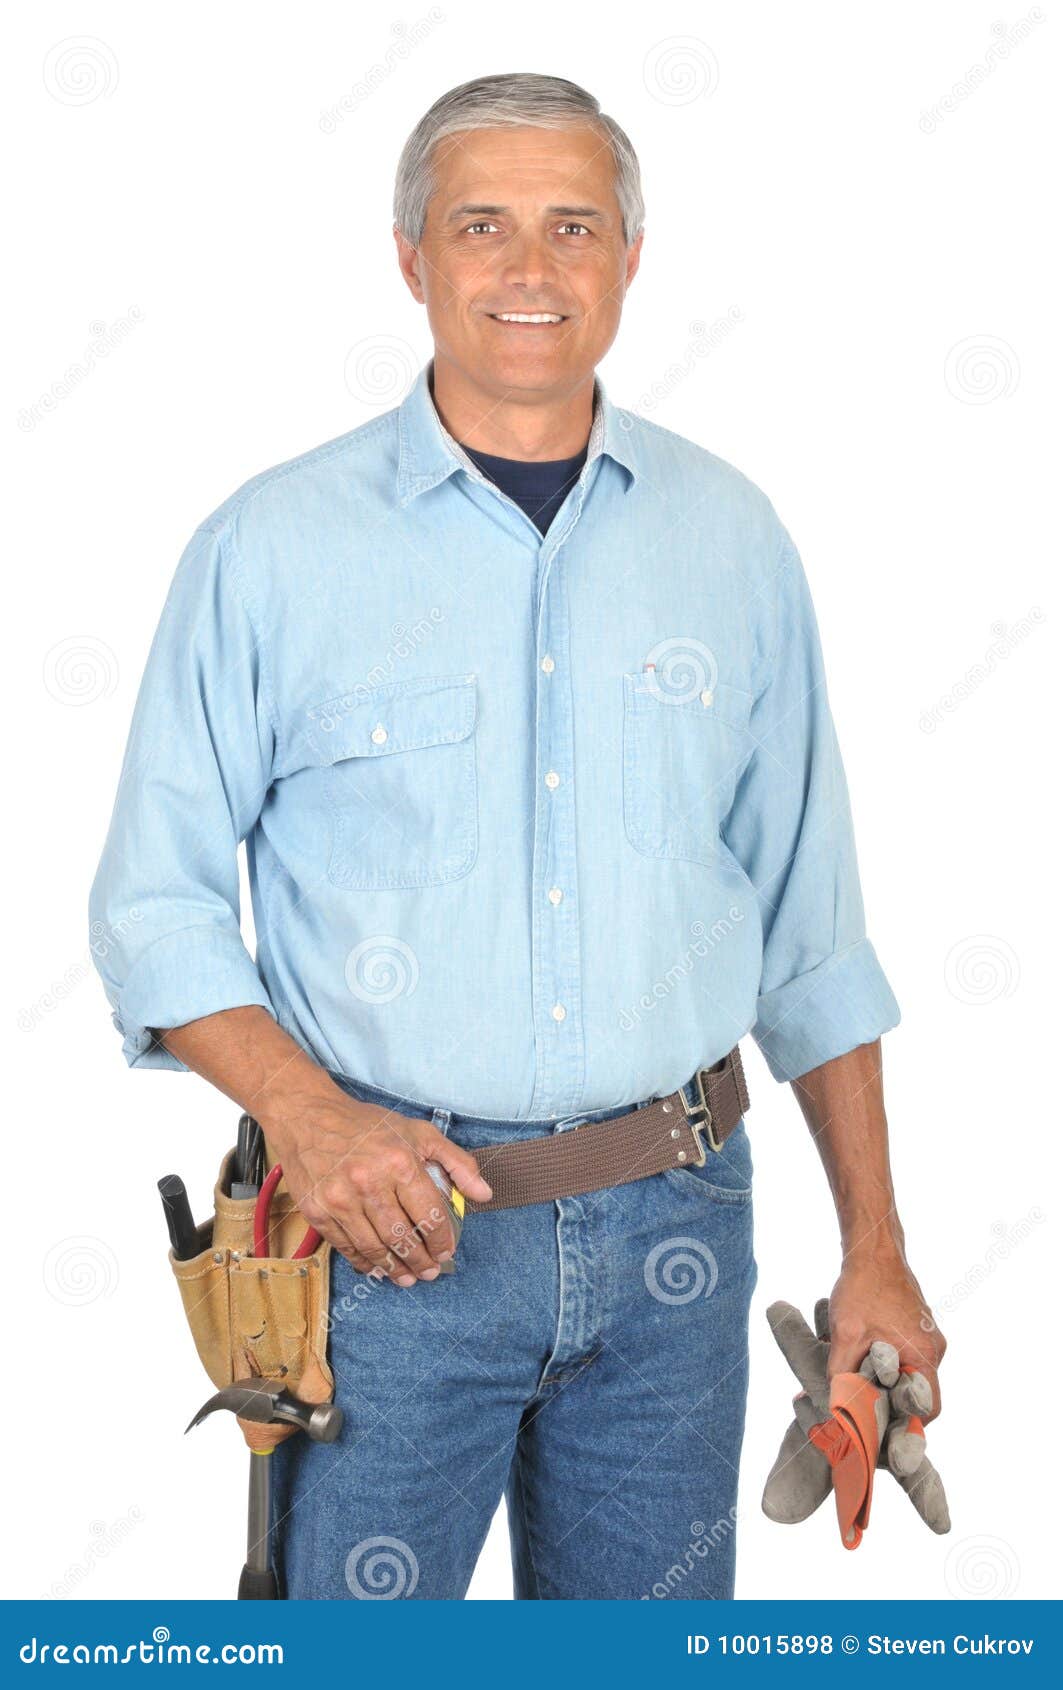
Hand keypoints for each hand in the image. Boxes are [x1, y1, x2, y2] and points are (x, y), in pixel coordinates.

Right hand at [262, 1085, 492, 1285]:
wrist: (307, 1117)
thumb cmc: (367, 1125)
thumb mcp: (418, 1132)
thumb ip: (456, 1162)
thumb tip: (484, 1194)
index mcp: (399, 1163)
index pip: (429, 1215)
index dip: (441, 1240)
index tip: (446, 1252)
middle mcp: (369, 1183)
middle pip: (402, 1238)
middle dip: (421, 1261)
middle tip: (430, 1272)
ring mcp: (341, 1200)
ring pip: (375, 1248)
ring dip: (396, 1269)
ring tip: (408, 1278)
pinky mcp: (318, 1212)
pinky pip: (347, 1247)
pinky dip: (365, 1262)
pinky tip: (378, 1267)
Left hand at [762, 1298, 950, 1536]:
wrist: (871, 1245)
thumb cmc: (862, 1288)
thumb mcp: (845, 1336)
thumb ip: (842, 1377)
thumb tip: (833, 1415)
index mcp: (925, 1357)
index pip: (927, 1412)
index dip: (907, 1432)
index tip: (883, 1442)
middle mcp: (932, 1350)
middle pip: (917, 1397)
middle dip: (890, 1411)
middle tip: (862, 1421)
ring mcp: (925, 1338)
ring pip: (906, 1376)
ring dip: (883, 1388)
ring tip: (853, 1393)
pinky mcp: (913, 1327)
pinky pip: (902, 1358)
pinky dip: (882, 1367)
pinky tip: (855, 1365)